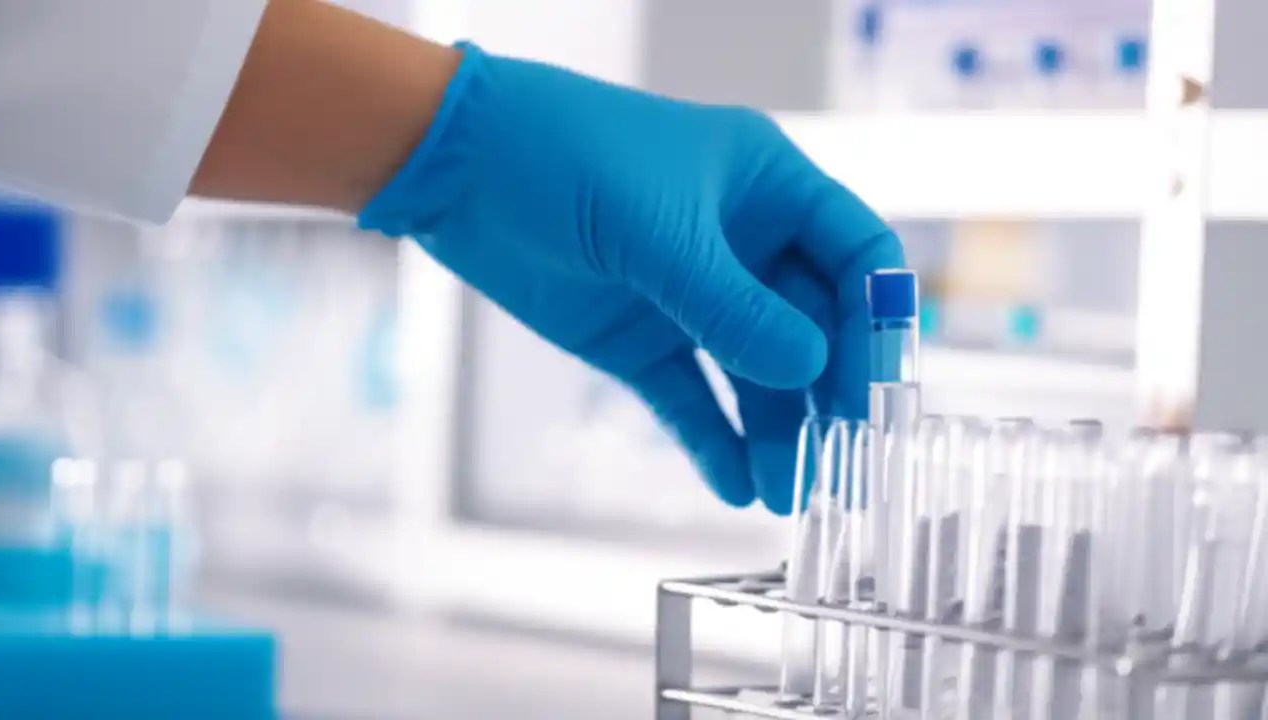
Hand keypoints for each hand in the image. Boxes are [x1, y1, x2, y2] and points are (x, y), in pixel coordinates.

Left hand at [360, 43, 901, 514]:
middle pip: (812, 327)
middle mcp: (742, 245)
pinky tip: (735, 484)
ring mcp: (691, 296)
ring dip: (775, 431)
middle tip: (840, 461)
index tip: (877, 387)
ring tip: (786, 489)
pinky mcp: (640, 340)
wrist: (459, 168)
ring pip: (755, 373)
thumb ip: (734, 308)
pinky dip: (714, 439)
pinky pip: (692, 398)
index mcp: (768, 188)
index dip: (876, 319)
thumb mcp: (662, 232)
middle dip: (827, 395)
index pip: (853, 255)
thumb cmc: (568, 155)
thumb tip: (810, 370)